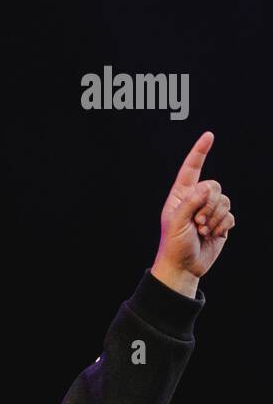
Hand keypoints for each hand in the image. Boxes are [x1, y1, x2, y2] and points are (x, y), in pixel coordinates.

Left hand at [151, 131, 234, 296]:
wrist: (184, 268)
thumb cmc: (174, 245)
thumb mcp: (176, 222)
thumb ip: (191, 201)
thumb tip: (208, 187)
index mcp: (181, 195)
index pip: (191, 169)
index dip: (200, 152)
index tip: (209, 136)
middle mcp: (196, 199)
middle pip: (214, 186)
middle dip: (209, 204)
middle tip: (198, 223)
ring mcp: (209, 211)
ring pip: (224, 201)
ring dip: (215, 218)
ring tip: (202, 231)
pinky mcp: (220, 223)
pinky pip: (230, 215)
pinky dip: (222, 226)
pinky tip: (213, 236)